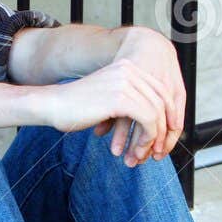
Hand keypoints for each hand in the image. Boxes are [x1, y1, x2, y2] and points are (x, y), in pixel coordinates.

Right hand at [40, 30, 185, 166]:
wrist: (53, 106)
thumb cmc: (76, 108)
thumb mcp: (109, 98)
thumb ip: (131, 100)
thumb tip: (157, 121)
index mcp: (128, 66)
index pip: (162, 90)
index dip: (168, 115)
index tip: (163, 137)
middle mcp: (130, 70)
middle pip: (163, 101)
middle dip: (164, 130)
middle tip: (157, 151)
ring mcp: (126, 82)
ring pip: (157, 113)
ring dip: (154, 139)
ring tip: (142, 155)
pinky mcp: (121, 98)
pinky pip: (148, 120)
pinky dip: (147, 139)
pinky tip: (136, 150)